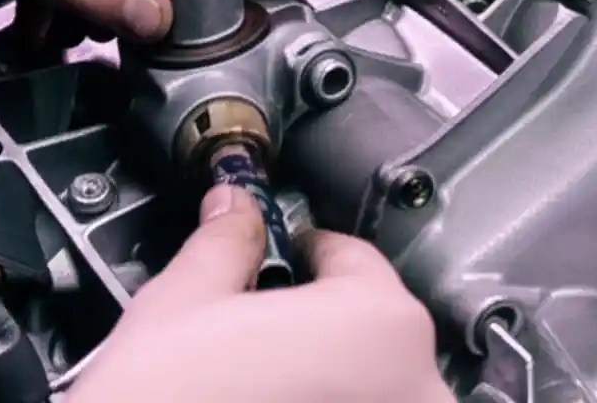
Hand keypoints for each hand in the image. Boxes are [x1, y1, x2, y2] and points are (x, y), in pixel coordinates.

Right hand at [68, 185, 454, 402]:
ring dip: (320, 371)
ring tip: (251, 379)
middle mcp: (413, 385)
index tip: (271, 256)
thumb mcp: (183, 304)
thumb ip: (224, 244)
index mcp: (379, 325)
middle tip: (248, 323)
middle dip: (308, 315)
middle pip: (363, 322)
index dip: (297, 249)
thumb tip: (232, 211)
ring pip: (364, 380)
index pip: (350, 255)